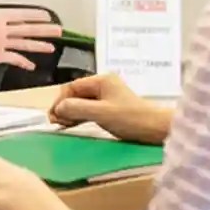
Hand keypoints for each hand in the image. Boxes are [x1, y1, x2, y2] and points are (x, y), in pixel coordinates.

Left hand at [0, 0, 60, 70]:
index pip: (19, 15)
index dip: (33, 14)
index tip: (48, 14)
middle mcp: (2, 30)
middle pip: (26, 30)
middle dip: (43, 30)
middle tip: (59, 29)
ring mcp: (0, 44)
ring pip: (23, 44)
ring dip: (37, 45)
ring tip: (52, 47)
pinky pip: (13, 58)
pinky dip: (22, 62)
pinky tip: (32, 66)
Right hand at [49, 74, 170, 145]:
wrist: (156, 129)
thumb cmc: (130, 118)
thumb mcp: (101, 113)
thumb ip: (77, 108)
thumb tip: (58, 108)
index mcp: (101, 81)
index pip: (72, 87)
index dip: (60, 100)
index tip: (53, 116)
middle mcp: (104, 85)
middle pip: (76, 94)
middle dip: (64, 107)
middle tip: (56, 123)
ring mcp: (108, 96)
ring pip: (82, 102)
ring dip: (71, 112)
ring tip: (62, 125)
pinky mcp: (111, 108)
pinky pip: (89, 109)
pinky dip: (80, 116)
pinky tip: (73, 124)